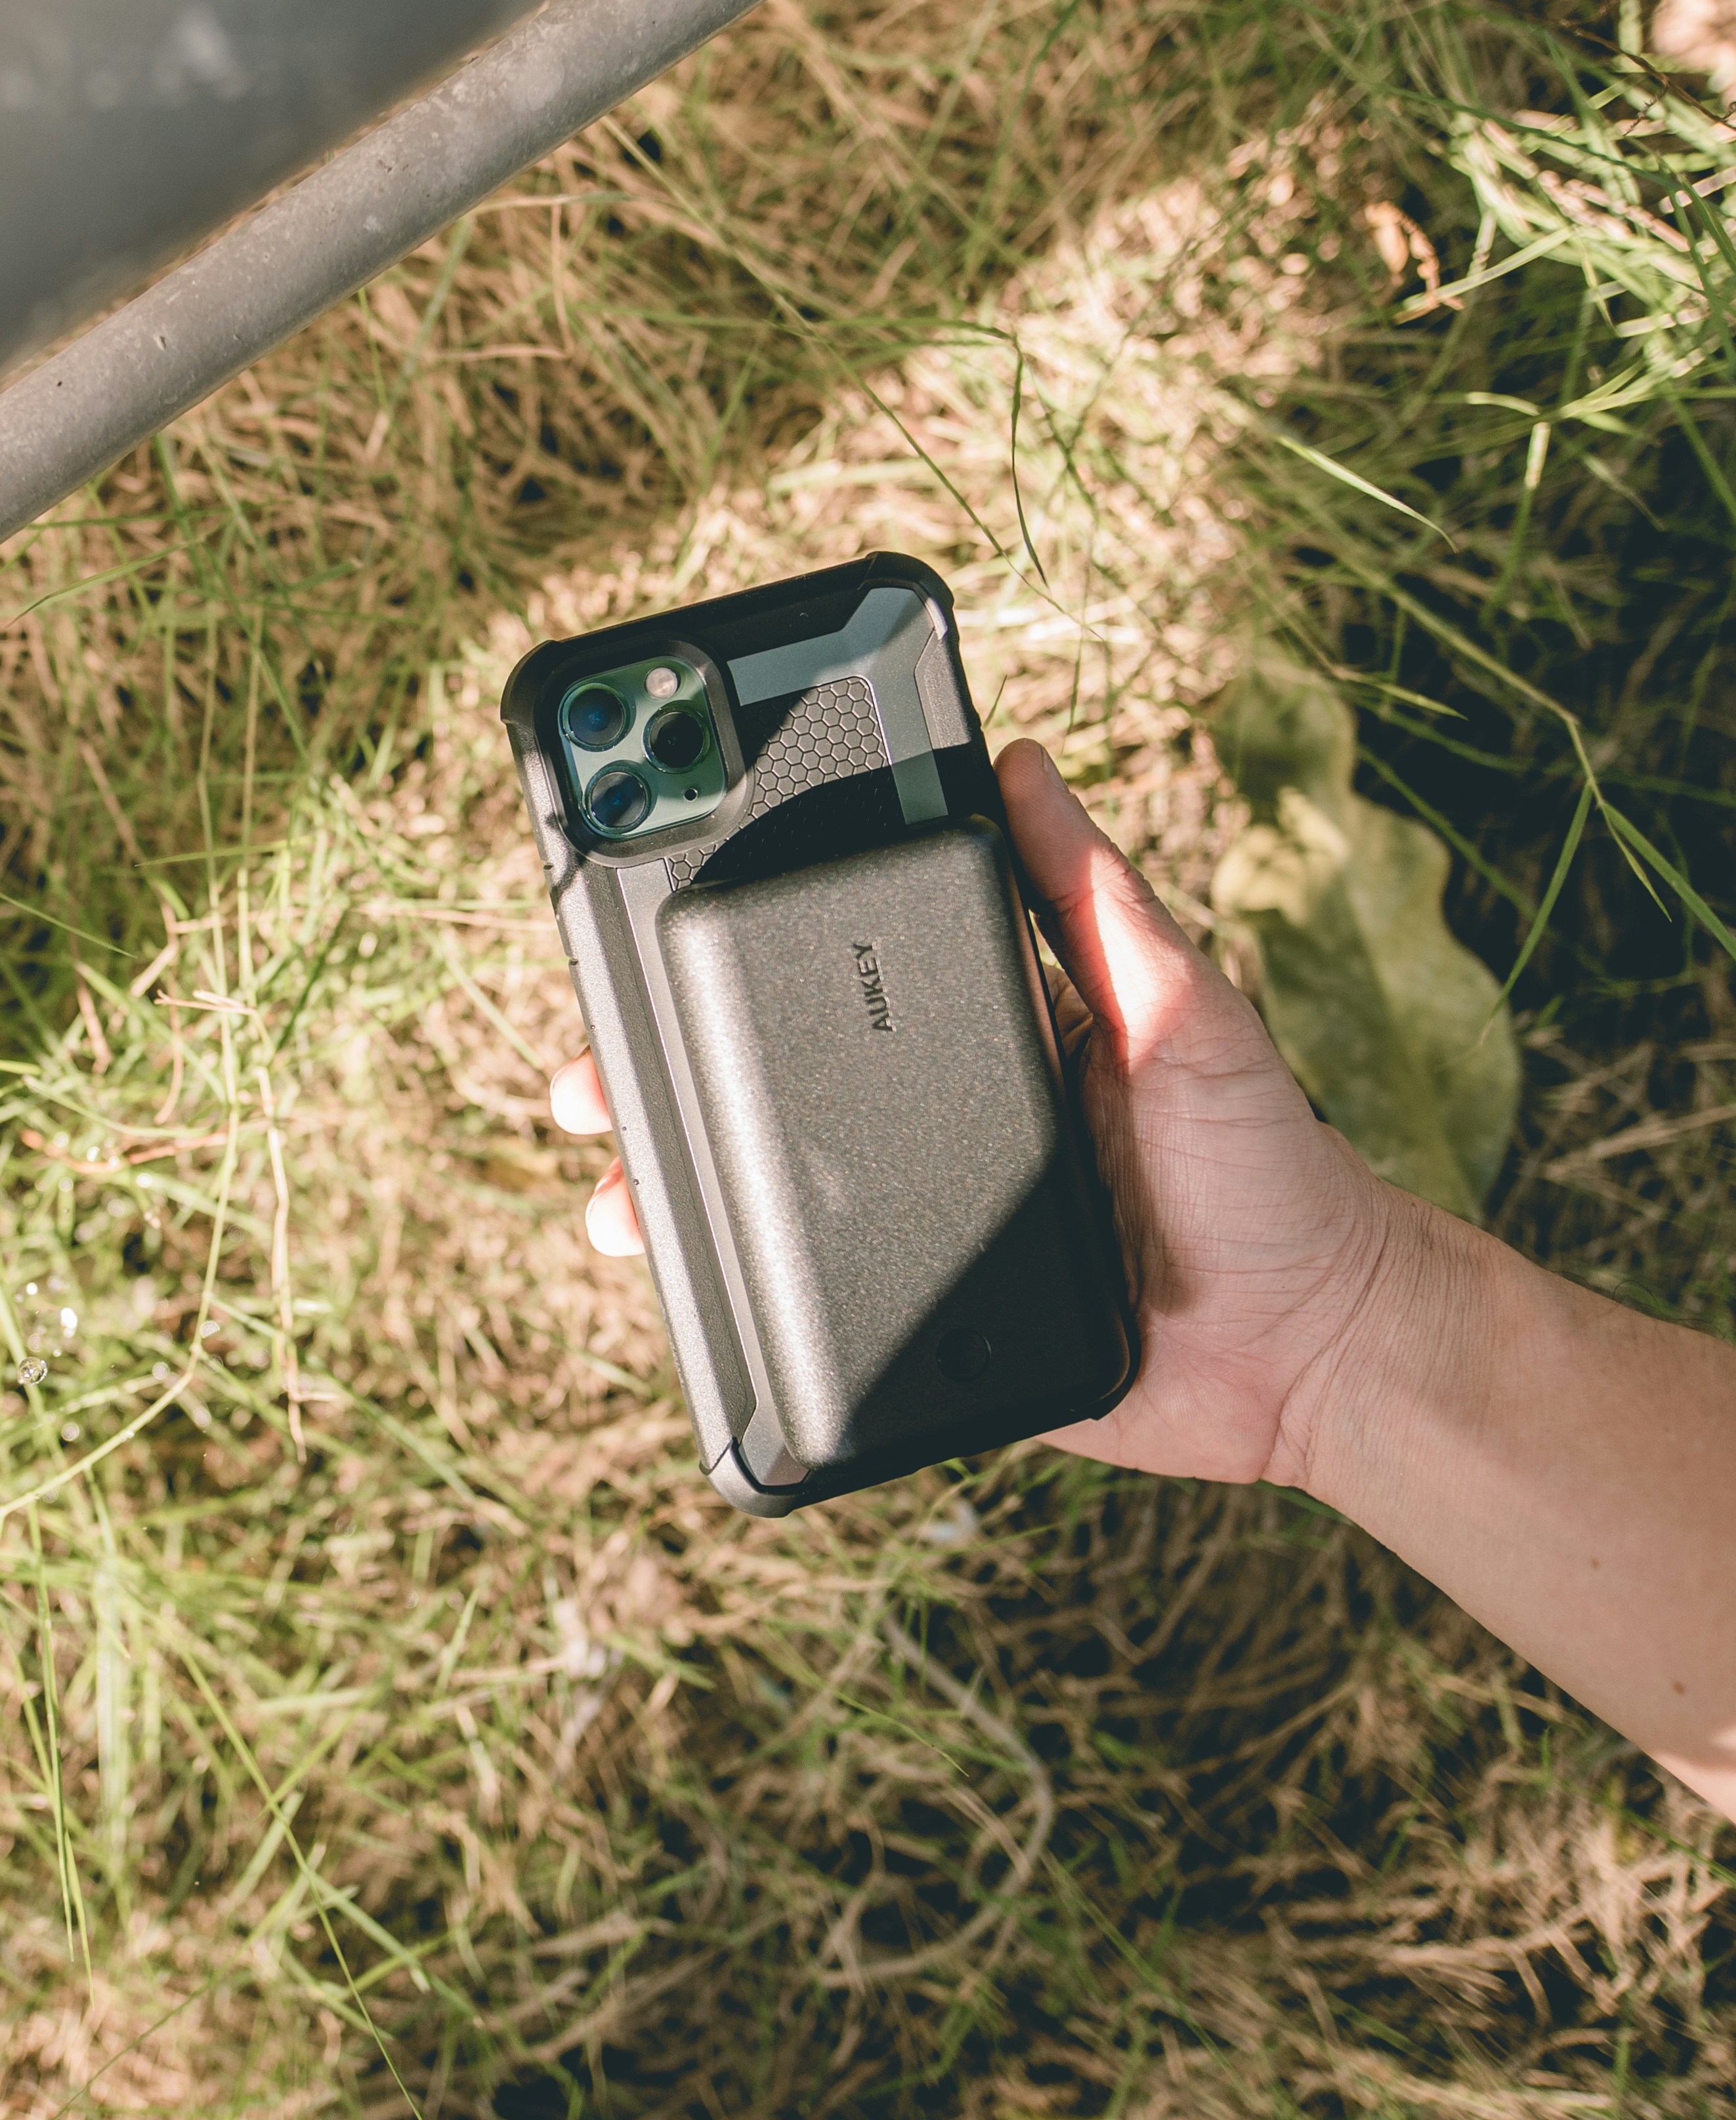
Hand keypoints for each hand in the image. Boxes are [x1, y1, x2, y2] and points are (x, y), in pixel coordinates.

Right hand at [548, 737, 1405, 1487]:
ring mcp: (935, 1233)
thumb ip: (1102, 906)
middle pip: (788, 1097)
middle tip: (591, 1074)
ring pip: (782, 1205)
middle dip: (675, 1080)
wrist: (1311, 1355)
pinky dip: (750, 1299)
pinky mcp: (943, 1331)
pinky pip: (827, 1311)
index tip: (662, 926)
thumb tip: (1027, 765)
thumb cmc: (1274, 1170)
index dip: (757, 961)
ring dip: (687, 1191)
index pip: (858, 983)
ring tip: (615, 1191)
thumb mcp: (1190, 1015)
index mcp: (1001, 1041)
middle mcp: (951, 1130)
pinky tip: (690, 1283)